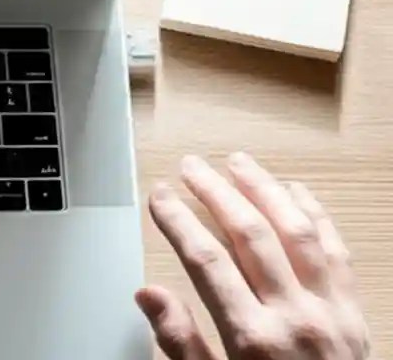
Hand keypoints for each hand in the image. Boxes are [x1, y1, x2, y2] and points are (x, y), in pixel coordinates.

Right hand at [138, 153, 368, 359]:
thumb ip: (181, 344)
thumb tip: (148, 295)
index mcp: (252, 338)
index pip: (206, 260)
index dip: (178, 221)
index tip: (159, 197)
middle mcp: (295, 316)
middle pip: (250, 234)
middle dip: (215, 192)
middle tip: (190, 166)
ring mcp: (331, 311)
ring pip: (297, 231)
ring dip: (265, 190)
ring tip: (238, 162)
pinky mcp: (356, 312)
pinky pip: (336, 250)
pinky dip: (315, 215)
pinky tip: (294, 192)